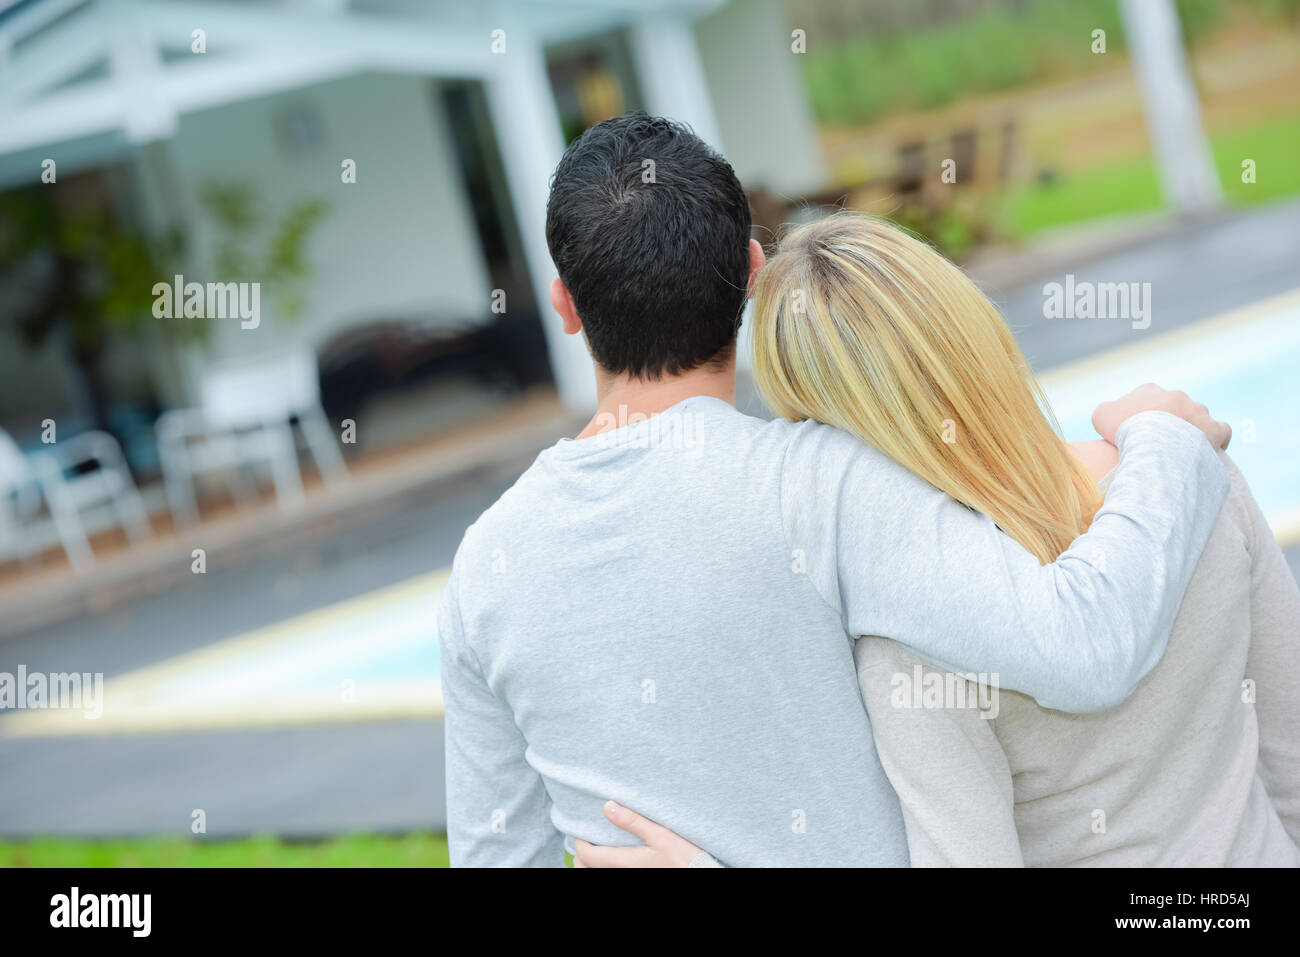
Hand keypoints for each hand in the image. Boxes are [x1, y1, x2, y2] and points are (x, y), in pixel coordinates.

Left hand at [573, 801, 703, 867]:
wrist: (701, 873)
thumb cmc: (684, 857)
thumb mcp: (660, 834)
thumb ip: (632, 821)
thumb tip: (607, 806)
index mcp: (623, 863)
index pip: (586, 855)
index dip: (579, 841)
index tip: (582, 828)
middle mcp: (621, 873)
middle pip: (585, 868)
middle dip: (582, 854)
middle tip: (588, 837)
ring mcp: (629, 875)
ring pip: (597, 873)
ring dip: (592, 862)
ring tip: (599, 846)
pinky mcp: (636, 875)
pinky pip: (611, 872)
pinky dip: (604, 866)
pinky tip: (614, 855)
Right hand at [1092, 383, 1229, 449]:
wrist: (1156, 442)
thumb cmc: (1126, 429)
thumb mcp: (1101, 415)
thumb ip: (1107, 410)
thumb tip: (1112, 413)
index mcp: (1150, 390)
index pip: (1145, 397)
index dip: (1138, 415)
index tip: (1134, 432)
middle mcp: (1176, 395)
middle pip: (1172, 407)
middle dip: (1166, 422)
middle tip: (1156, 444)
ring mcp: (1197, 410)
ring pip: (1196, 416)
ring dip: (1191, 429)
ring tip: (1181, 451)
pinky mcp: (1214, 428)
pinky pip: (1221, 430)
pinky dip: (1217, 438)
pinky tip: (1211, 448)